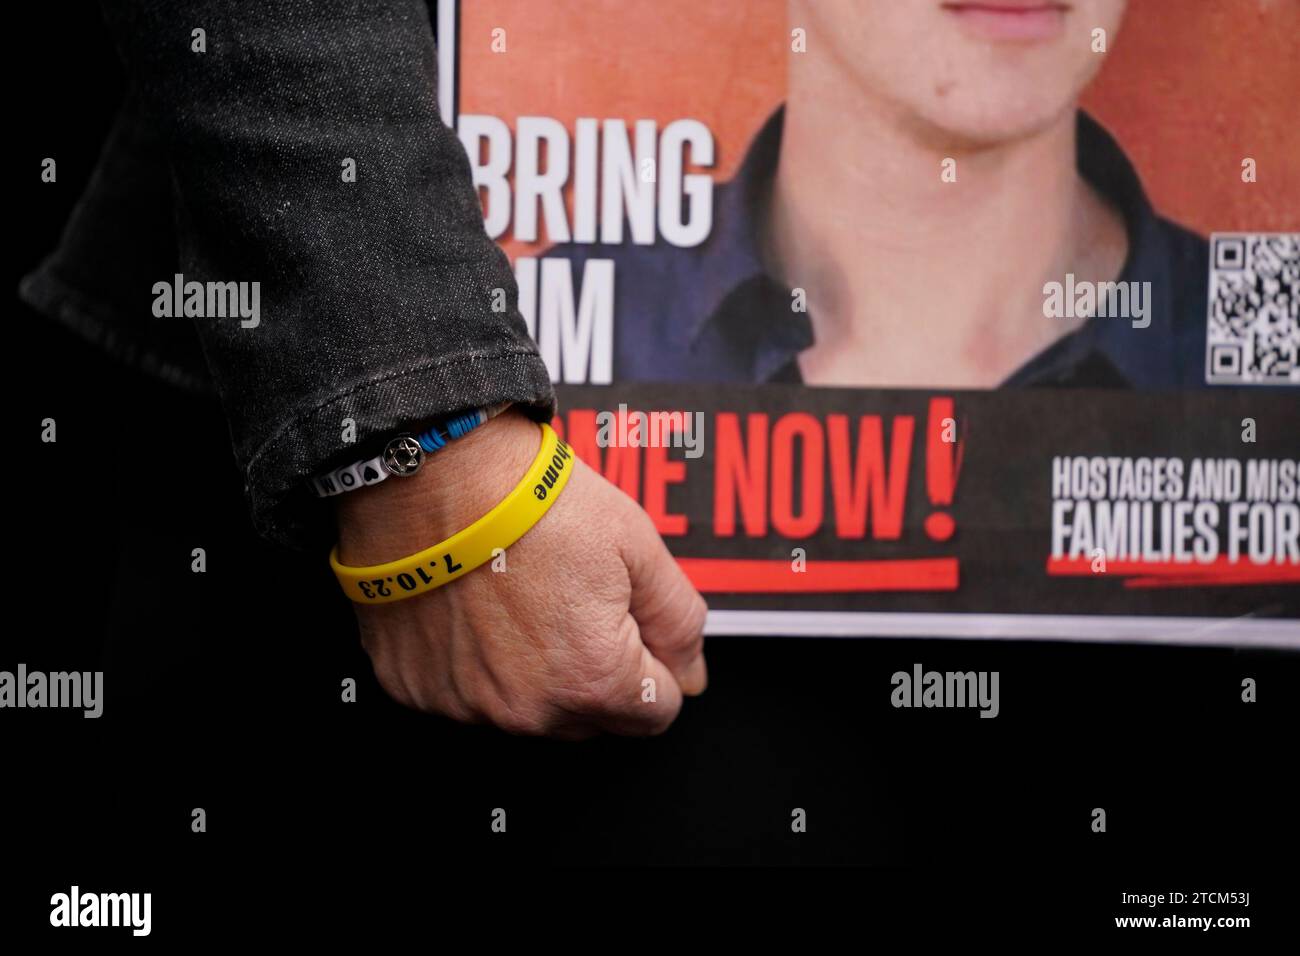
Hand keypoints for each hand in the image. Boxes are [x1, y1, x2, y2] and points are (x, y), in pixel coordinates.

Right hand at [335, 408, 708, 738]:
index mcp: (593, 680)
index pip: (656, 710)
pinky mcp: (419, 688)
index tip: (624, 615)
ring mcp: (467, 704)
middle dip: (598, 668)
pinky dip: (477, 663)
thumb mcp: (637, 546)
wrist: (436, 474)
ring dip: (537, 671)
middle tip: (572, 597)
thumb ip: (679, 620)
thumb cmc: (531, 502)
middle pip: (593, 715)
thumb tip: (690, 673)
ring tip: (523, 596)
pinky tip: (478, 609)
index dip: (653, 659)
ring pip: (531, 708)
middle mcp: (529, 709)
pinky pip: (467, 694)